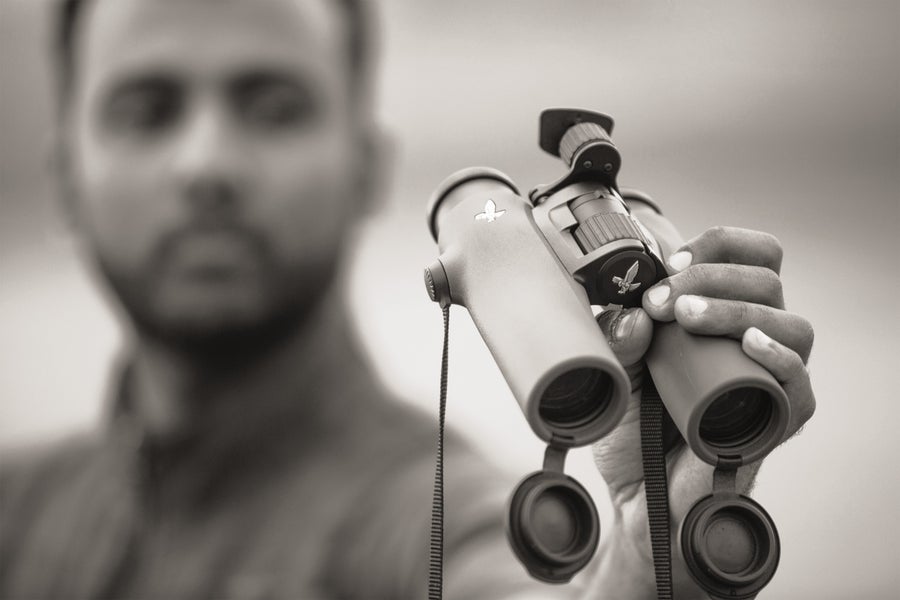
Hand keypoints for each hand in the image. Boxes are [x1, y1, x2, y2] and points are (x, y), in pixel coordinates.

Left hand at [587, 223, 815, 597]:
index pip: (748, 256)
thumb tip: (633, 312)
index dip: (717, 246)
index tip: (670, 260)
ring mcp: (768, 379)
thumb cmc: (634, 427)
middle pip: (767, 280)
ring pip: (791, 325)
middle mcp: (752, 339)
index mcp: (721, 314)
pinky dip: (780, 359)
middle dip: (712, 277)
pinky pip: (800, 386)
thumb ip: (618, 338)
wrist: (637, 495)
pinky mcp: (776, 422)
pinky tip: (751, 344)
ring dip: (738, 309)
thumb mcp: (616, 371)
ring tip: (687, 317)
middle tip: (664, 299)